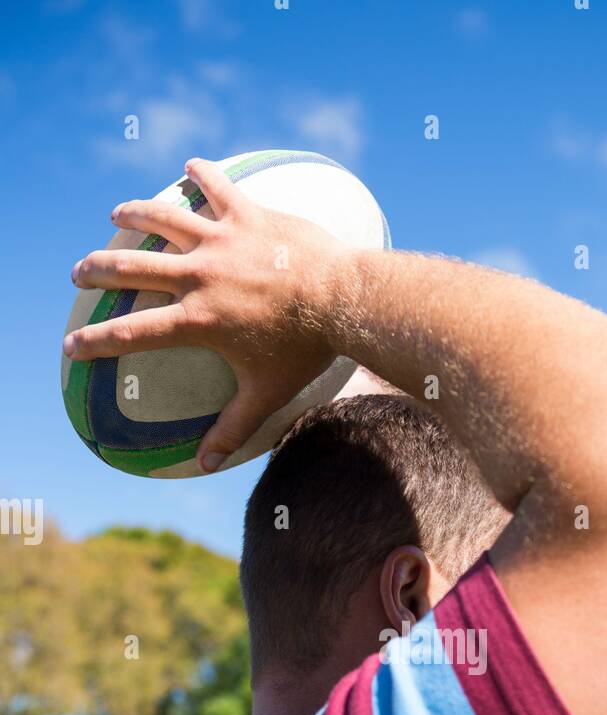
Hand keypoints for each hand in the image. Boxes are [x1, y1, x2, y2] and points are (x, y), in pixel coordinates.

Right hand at [64, 157, 354, 470]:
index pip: (132, 335)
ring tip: (118, 212)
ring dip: (136, 213)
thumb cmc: (305, 352)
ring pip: (163, 218)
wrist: (344, 300)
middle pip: (132, 268)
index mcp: (197, 320)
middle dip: (98, 270)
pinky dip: (202, 173)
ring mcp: (222, 240)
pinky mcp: (248, 214)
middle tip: (80, 273)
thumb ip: (233, 429)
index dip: (95, 342)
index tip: (71, 347)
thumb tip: (206, 466)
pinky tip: (191, 164)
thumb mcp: (266, 395)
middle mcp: (199, 276)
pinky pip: (218, 186)